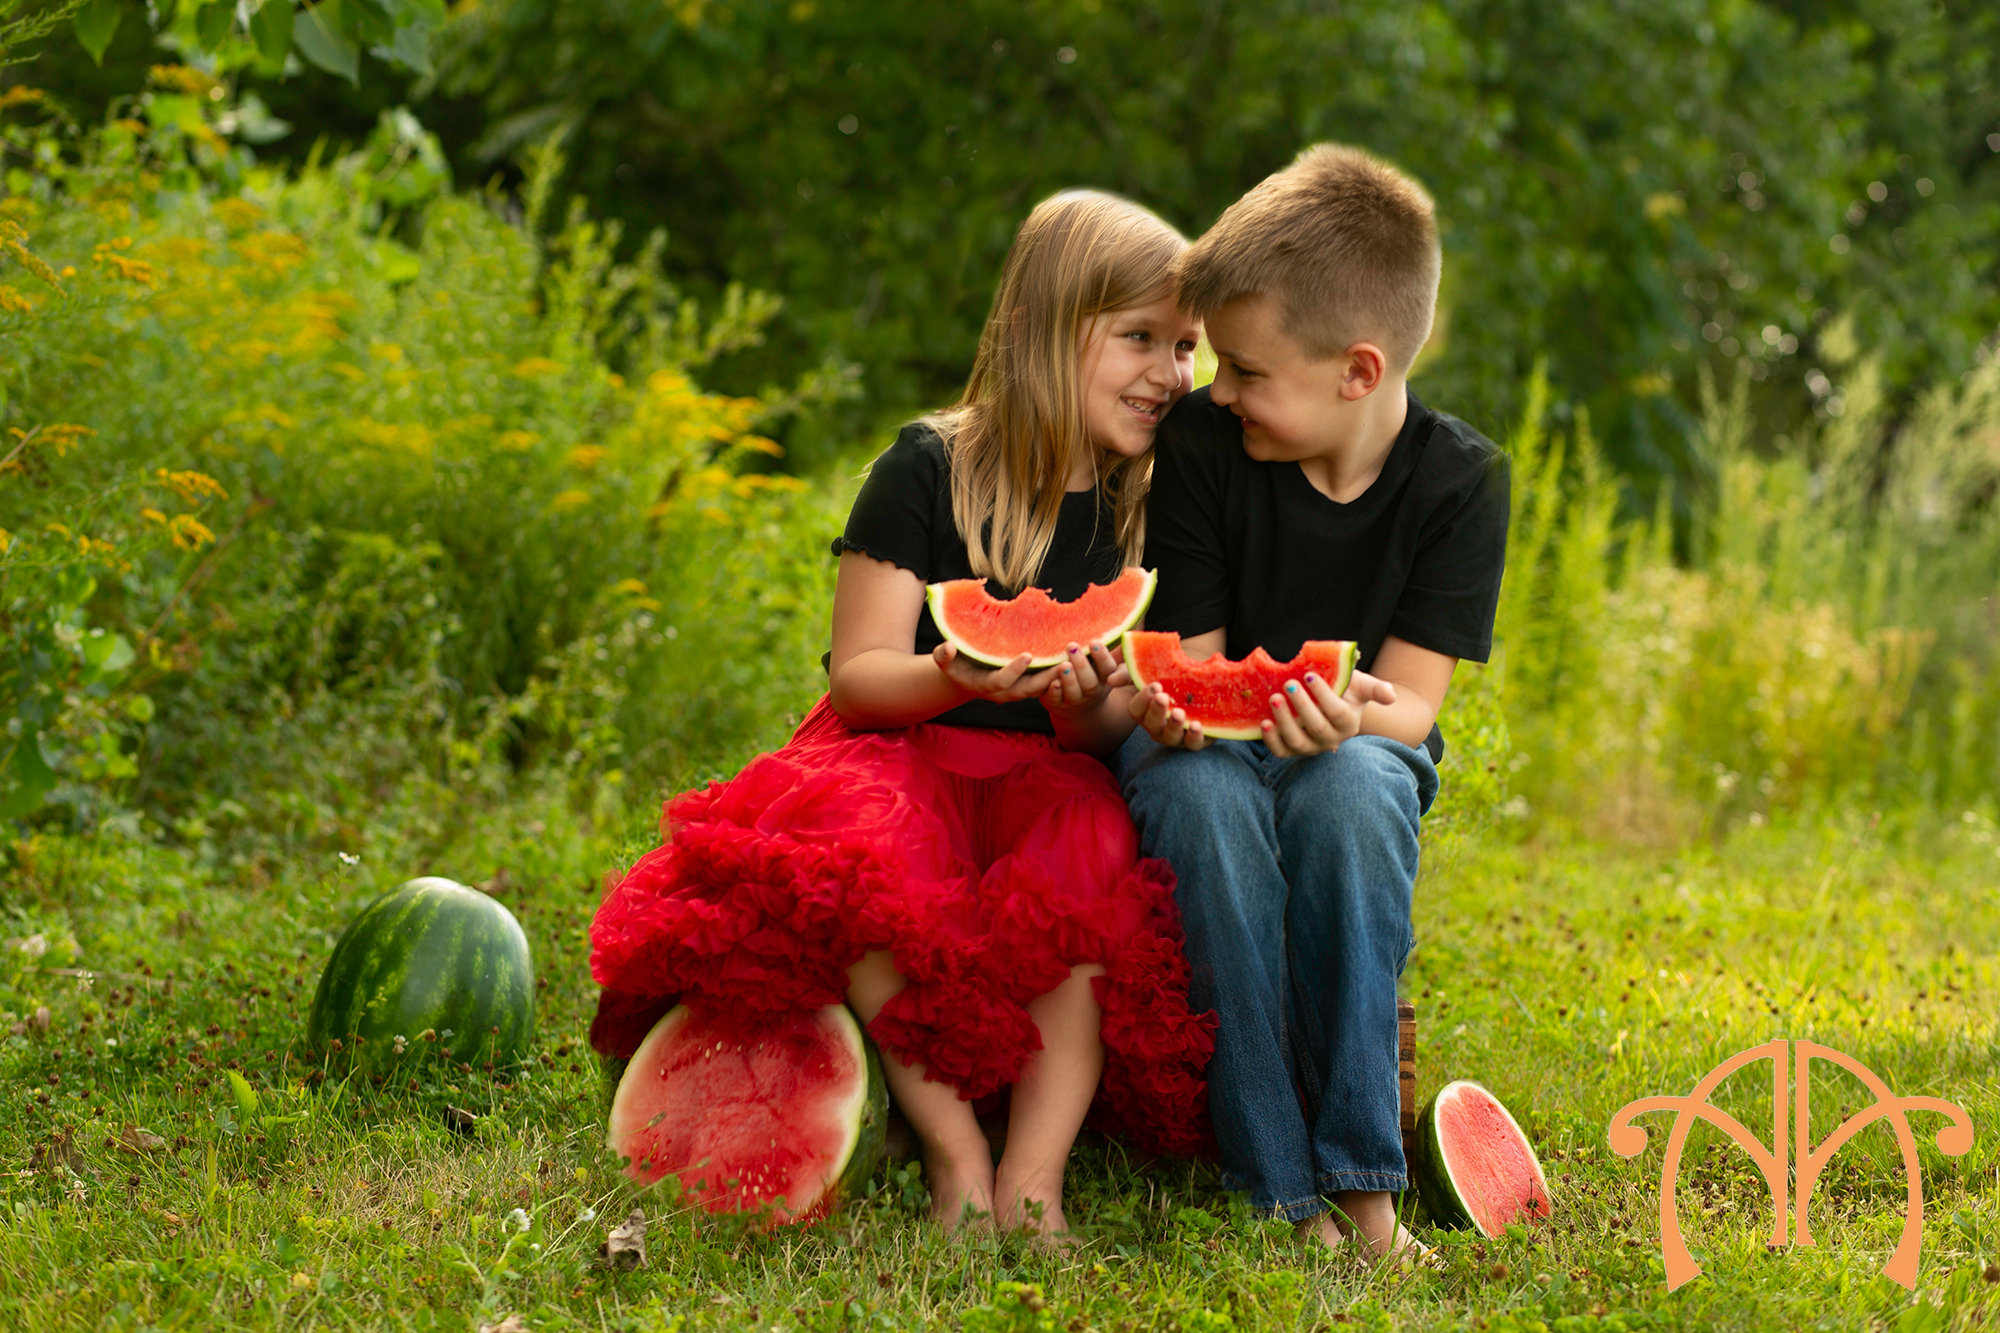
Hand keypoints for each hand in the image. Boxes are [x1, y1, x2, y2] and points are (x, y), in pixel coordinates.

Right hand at [933, 642, 1060, 703]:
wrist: (966, 678)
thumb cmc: (955, 665)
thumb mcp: (944, 661)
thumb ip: (943, 655)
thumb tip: (948, 647)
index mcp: (986, 686)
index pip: (1001, 682)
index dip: (1014, 670)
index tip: (1027, 655)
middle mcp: (1005, 692)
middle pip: (1028, 690)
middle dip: (1046, 679)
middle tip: (1063, 665)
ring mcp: (1018, 690)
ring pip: (1041, 688)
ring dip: (1057, 677)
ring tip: (1074, 661)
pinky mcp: (1027, 684)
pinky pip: (1045, 683)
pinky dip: (1058, 673)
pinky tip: (1072, 659)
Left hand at [1041, 641, 1129, 714]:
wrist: (1080, 704)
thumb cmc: (1093, 672)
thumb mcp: (1104, 662)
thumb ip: (1112, 647)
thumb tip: (1126, 624)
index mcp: (1107, 676)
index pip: (1111, 669)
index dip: (1104, 658)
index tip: (1095, 644)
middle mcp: (1092, 690)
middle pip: (1090, 682)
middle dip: (1081, 665)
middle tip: (1072, 646)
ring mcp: (1076, 700)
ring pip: (1074, 693)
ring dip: (1069, 679)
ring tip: (1063, 664)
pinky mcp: (1058, 704)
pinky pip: (1056, 700)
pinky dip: (1055, 692)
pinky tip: (1053, 682)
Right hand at [1128, 681, 1211, 750]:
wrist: (1200, 690)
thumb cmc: (1169, 681)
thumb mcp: (1148, 673)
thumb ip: (1128, 673)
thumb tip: (1110, 679)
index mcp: (1144, 712)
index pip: (1136, 710)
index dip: (1143, 699)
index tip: (1155, 685)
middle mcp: (1157, 727)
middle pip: (1151, 724)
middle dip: (1156, 711)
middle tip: (1163, 697)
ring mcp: (1175, 736)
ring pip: (1170, 737)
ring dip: (1173, 725)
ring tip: (1179, 713)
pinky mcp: (1195, 740)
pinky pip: (1192, 744)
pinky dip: (1194, 737)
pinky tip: (1196, 725)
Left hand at [1260, 669, 1396, 756]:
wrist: (1329, 703)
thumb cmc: (1345, 691)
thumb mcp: (1362, 686)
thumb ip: (1377, 689)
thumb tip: (1390, 696)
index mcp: (1349, 724)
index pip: (1338, 713)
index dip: (1324, 695)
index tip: (1309, 675)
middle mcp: (1330, 740)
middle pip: (1317, 727)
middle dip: (1302, 705)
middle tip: (1289, 684)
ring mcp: (1310, 747)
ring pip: (1297, 741)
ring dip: (1284, 721)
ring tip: (1274, 698)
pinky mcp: (1291, 751)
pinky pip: (1281, 752)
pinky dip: (1270, 740)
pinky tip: (1264, 722)